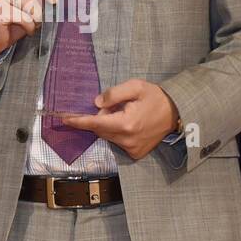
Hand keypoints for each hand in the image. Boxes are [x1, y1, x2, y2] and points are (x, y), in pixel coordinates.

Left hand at [60, 79, 177, 160]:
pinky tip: (131, 123)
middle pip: (100, 129)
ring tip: (127, 113)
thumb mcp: (135, 87)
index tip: (64, 119)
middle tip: (116, 106)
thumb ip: (113, 94)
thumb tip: (96, 104)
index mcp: (126, 123)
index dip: (78, 121)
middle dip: (100, 118)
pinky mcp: (136, 153)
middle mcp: (127, 140)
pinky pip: (117, 142)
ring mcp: (132, 149)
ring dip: (110, 125)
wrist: (176, 112)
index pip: (95, 123)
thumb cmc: (155, 97)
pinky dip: (117, 132)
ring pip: (108, 136)